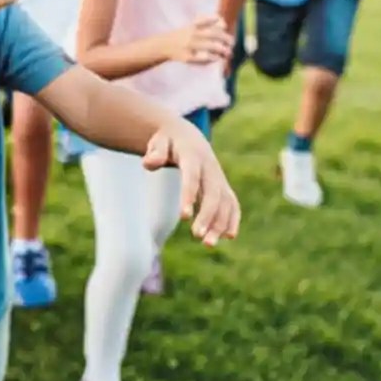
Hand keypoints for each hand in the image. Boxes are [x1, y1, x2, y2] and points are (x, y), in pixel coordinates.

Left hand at [142, 121, 240, 246]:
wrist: (189, 136)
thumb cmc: (168, 142)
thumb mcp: (158, 142)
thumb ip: (154, 153)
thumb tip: (148, 163)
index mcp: (192, 156)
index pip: (192, 177)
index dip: (189, 196)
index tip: (184, 217)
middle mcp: (210, 168)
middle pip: (213, 193)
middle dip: (208, 215)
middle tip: (197, 236)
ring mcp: (219, 178)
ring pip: (225, 202)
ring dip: (220, 223)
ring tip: (209, 244)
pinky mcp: (223, 187)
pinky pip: (232, 203)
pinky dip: (232, 219)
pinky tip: (228, 237)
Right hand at [163, 15, 233, 64]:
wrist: (164, 46)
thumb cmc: (183, 35)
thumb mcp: (192, 25)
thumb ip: (206, 22)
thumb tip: (223, 23)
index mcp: (193, 26)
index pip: (208, 21)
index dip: (218, 22)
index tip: (225, 26)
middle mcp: (191, 34)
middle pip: (211, 34)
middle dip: (225, 38)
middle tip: (232, 42)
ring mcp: (189, 46)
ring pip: (209, 46)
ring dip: (221, 49)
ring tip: (228, 52)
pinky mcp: (187, 57)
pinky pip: (203, 58)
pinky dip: (212, 58)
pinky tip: (217, 58)